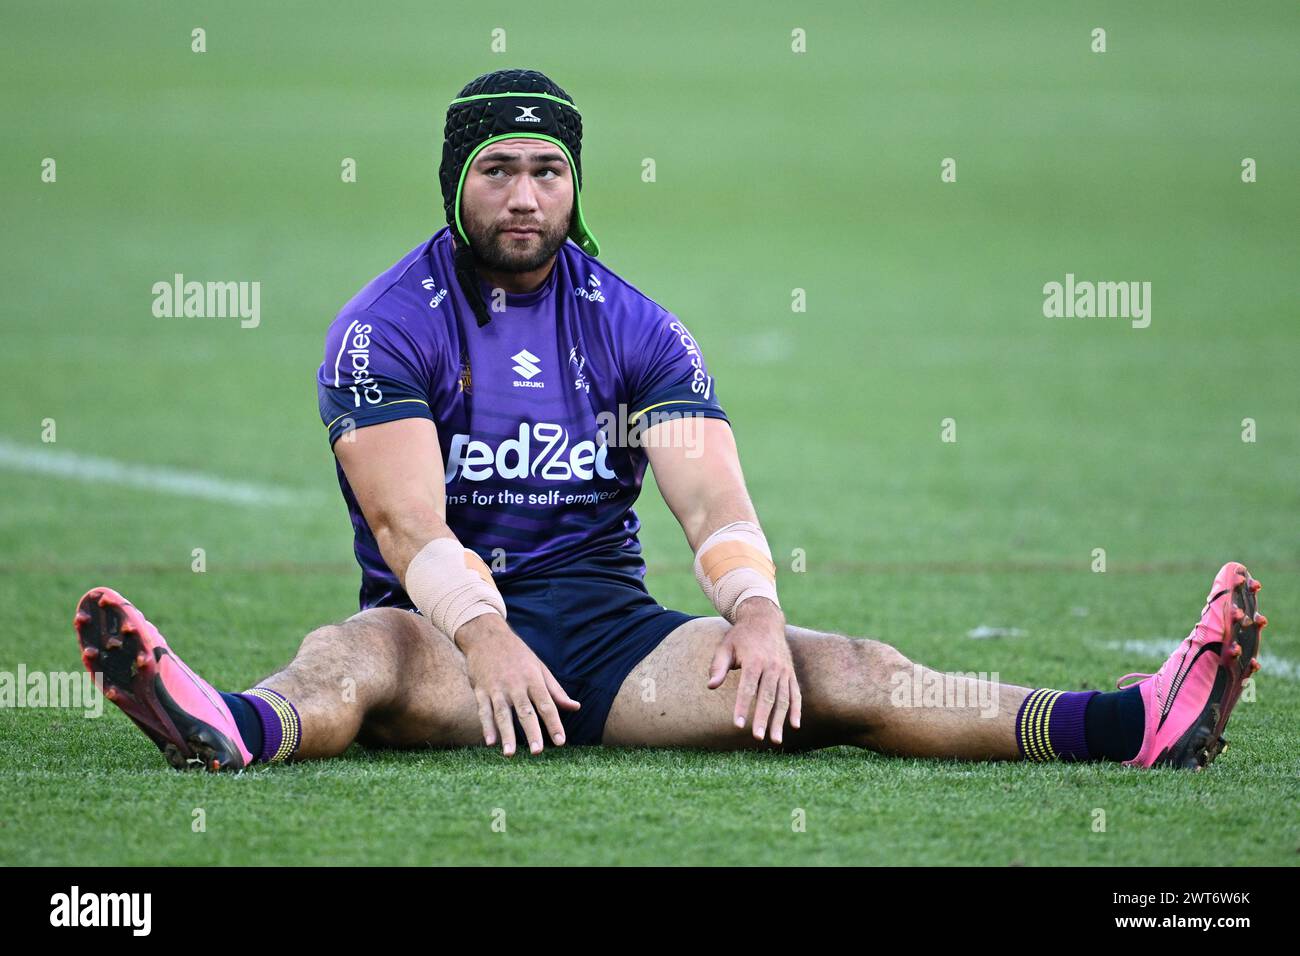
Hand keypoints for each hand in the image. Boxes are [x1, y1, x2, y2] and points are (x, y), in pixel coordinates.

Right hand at [456, 614, 579, 755]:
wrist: (486, 635)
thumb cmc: (517, 654)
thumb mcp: (539, 667)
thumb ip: (556, 690)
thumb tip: (575, 707)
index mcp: (533, 679)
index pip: (546, 704)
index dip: (554, 723)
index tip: (561, 742)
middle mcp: (515, 684)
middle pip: (525, 711)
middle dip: (532, 732)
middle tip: (537, 752)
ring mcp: (496, 688)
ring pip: (502, 714)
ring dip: (506, 734)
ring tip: (510, 754)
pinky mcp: (480, 690)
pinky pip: (483, 710)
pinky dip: (486, 726)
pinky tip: (490, 742)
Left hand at [707, 598, 801, 743]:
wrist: (765, 619)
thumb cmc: (740, 636)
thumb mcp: (726, 646)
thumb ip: (718, 666)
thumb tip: (711, 686)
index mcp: (754, 660)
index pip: (747, 687)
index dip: (742, 707)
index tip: (738, 724)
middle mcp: (772, 666)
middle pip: (767, 696)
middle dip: (763, 718)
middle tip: (758, 738)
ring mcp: (784, 670)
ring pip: (783, 698)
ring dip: (780, 720)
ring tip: (775, 740)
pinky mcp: (791, 673)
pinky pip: (795, 693)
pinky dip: (796, 710)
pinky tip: (794, 726)